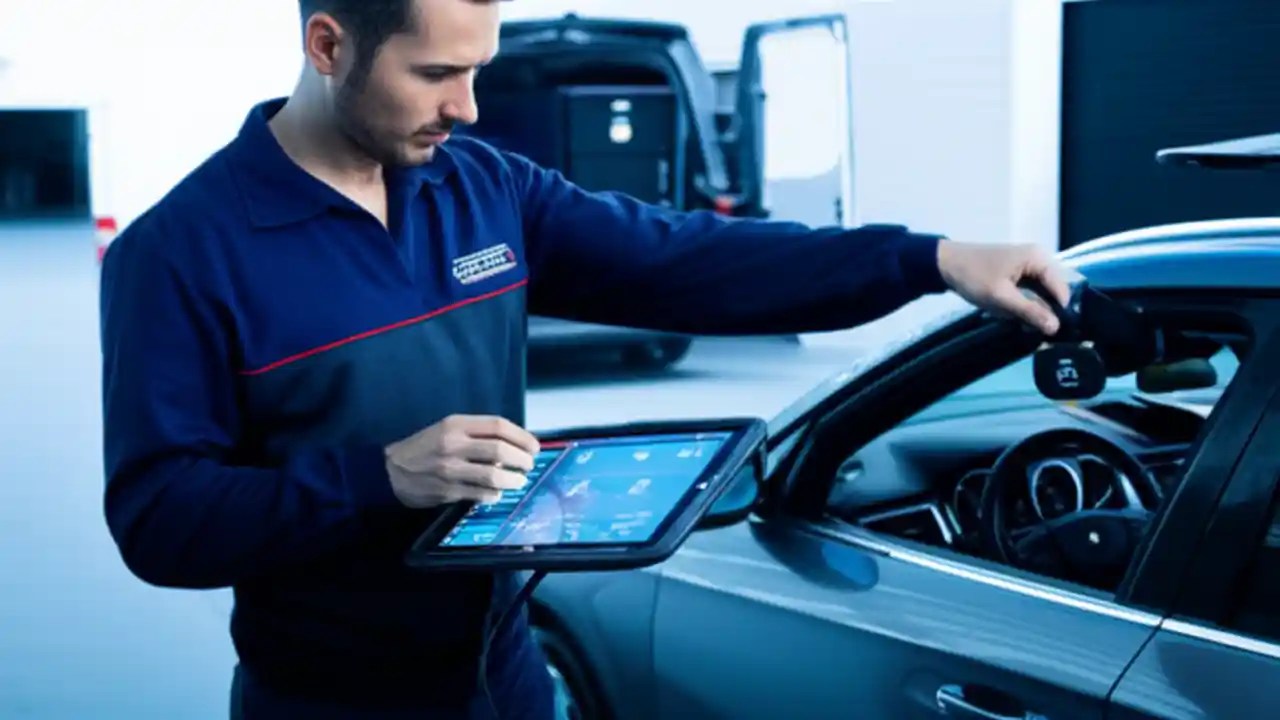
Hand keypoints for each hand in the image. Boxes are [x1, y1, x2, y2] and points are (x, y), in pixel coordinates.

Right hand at [384, 414, 540, 508]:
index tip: (534, 447)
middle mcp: (454, 444)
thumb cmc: (424, 448)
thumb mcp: (447, 430)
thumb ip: (476, 434)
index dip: (522, 437)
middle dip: (522, 460)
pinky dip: (494, 495)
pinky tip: (497, 494)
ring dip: (513, 480)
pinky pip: (480, 494)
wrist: (390, 471)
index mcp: (456, 424)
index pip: (498, 426)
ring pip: (493, 476)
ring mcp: (450, 469)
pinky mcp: (447, 491)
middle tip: (529, 466)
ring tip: (519, 481)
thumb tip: (513, 446)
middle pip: (500, 451)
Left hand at [936, 239, 1072, 334]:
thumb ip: (1030, 312)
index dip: (1059, 312)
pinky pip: (1028, 294)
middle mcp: (1039, 260)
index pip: (1062, 290)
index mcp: (1039, 259)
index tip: (1050, 333)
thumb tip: (1055, 327)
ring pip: (1039, 297)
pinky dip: (1018, 306)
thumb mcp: (1002, 297)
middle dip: (1039, 312)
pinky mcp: (1018, 275)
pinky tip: (1005, 312)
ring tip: (1009, 316)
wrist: (945, 264)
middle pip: (1051, 294)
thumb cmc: (973, 277)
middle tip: (1023, 326)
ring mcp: (1028, 267)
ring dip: (1026, 310)